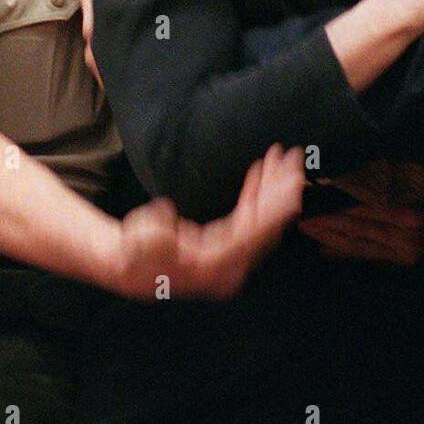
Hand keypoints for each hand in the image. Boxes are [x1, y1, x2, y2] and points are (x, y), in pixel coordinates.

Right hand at [111, 144, 304, 298]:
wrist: (128, 265)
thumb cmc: (134, 252)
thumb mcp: (140, 240)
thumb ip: (155, 231)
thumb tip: (166, 214)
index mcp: (213, 264)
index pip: (253, 234)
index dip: (275, 209)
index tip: (292, 185)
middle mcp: (230, 265)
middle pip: (265, 225)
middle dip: (281, 190)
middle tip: (295, 158)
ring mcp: (231, 256)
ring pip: (261, 219)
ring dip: (272, 187)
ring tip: (282, 157)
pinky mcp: (227, 245)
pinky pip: (249, 218)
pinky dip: (256, 193)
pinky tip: (261, 172)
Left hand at [300, 153, 423, 266]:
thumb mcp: (409, 162)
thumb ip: (375, 172)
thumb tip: (335, 173)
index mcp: (410, 204)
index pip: (359, 205)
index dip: (330, 200)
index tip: (304, 192)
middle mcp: (410, 231)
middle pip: (354, 225)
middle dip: (323, 219)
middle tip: (296, 211)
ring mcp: (409, 249)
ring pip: (358, 242)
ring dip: (328, 235)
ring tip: (303, 227)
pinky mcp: (407, 258)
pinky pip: (369, 256)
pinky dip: (344, 252)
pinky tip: (323, 248)